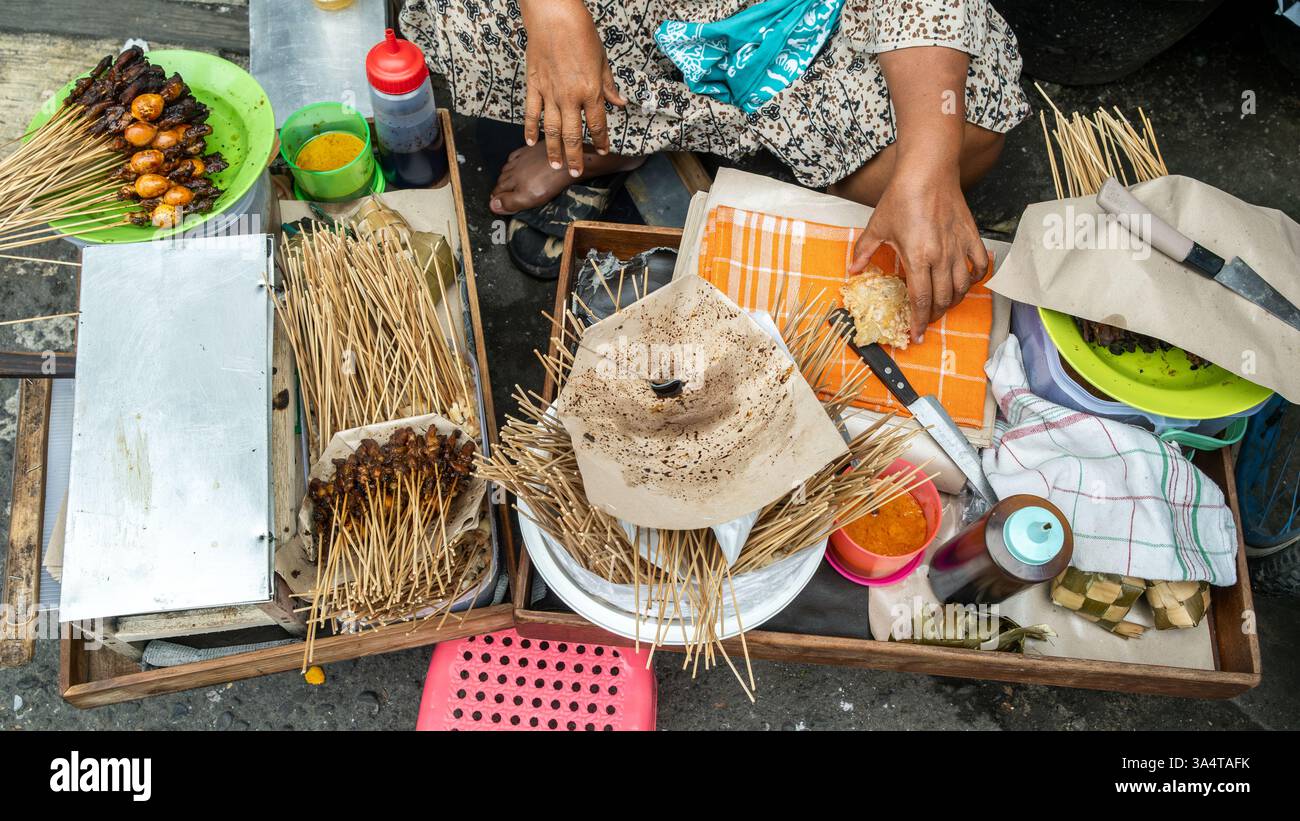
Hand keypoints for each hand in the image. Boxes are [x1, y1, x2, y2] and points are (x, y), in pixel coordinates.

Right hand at [522, 0, 626, 176]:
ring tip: (555, 165)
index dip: (600, 140)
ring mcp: (549, 93)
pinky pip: (531, 113)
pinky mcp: (533, 85)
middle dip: (575, 156)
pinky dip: (530, 128)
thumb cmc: (581, 34)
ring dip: (553, 149)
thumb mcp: (602, 60)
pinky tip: (531, 141)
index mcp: (590, 91)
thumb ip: (609, 85)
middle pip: (572, 134)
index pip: (597, 124)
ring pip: (551, 129)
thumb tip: (620, 103)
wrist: (554, 16)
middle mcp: (570, 97)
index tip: (601, 151)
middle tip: (576, 172)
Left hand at [849, 170, 989, 343]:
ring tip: (944, 305)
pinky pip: (979, 265)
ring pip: (962, 287)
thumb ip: (864, 251)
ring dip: (953, 301)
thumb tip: (852, 269)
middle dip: (935, 315)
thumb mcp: (877, 226)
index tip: (917, 334)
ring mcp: (959, 247)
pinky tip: (966, 282)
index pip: (921, 299)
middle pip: (943, 298)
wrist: (928, 172)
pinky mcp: (971, 236)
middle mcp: (941, 257)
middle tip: (927, 320)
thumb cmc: (901, 197)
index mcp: (918, 258)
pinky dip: (975, 278)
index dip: (919, 320)